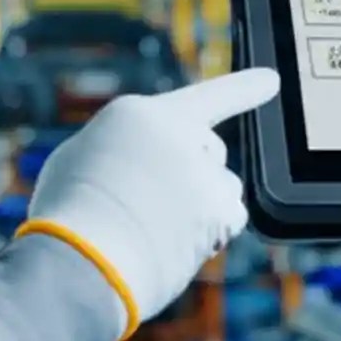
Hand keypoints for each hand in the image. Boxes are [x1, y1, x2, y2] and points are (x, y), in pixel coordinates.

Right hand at [26, 69, 279, 337]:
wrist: (82, 259)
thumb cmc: (68, 217)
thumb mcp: (81, 162)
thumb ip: (127, 151)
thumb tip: (150, 171)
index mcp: (139, 114)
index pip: (205, 96)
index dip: (242, 89)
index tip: (271, 80)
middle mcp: (179, 134)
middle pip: (210, 148)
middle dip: (194, 171)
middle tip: (157, 202)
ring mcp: (204, 172)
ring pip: (222, 184)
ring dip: (202, 202)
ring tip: (156, 226)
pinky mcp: (219, 209)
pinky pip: (230, 218)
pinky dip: (212, 231)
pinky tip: (177, 242)